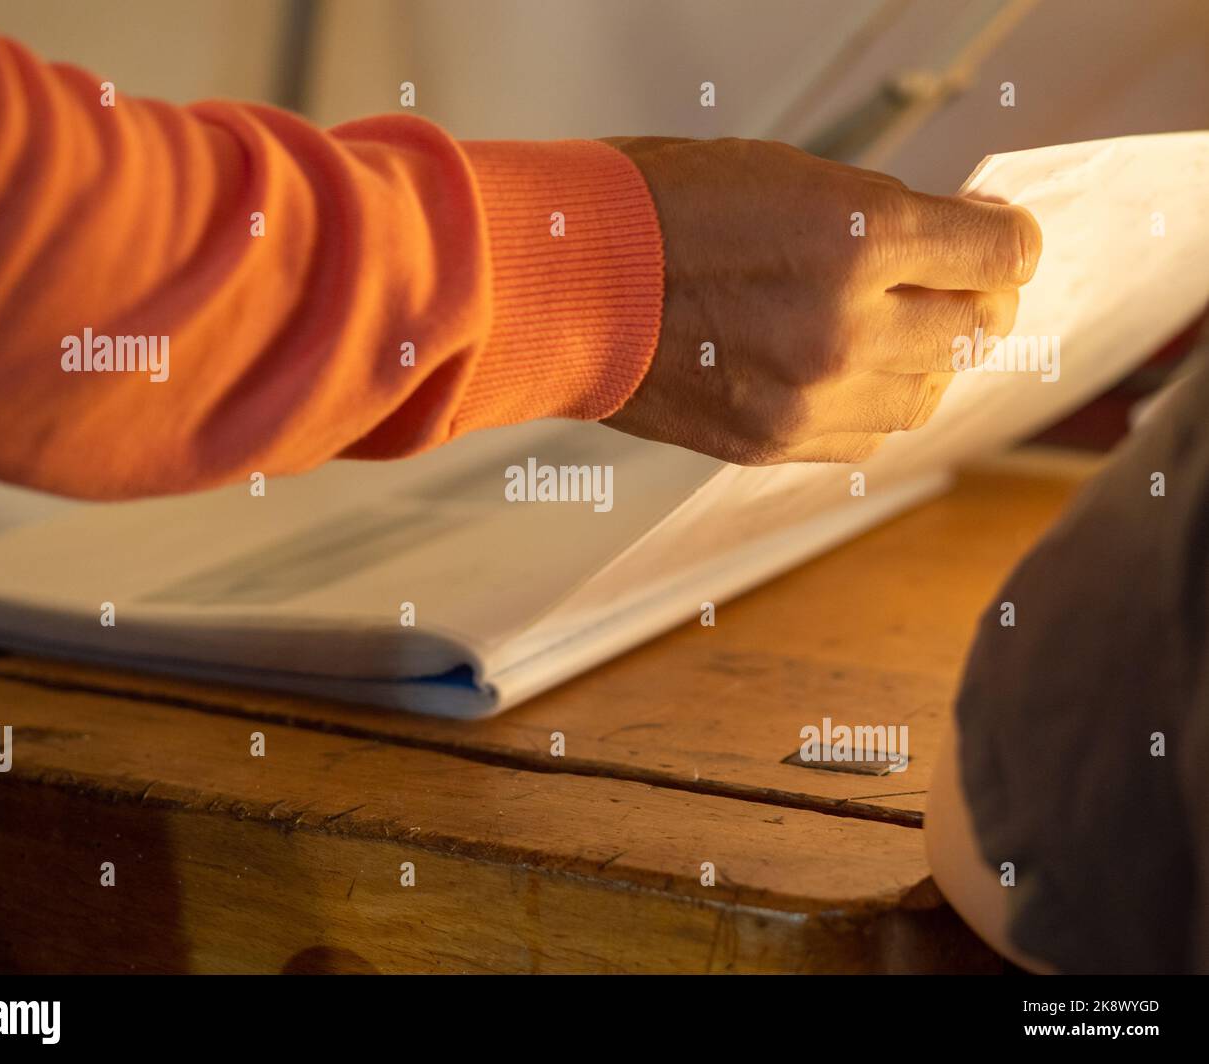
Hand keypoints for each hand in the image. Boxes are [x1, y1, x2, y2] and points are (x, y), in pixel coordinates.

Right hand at [600, 137, 1041, 463]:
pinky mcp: (774, 441)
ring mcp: (810, 394)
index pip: (1000, 254)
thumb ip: (879, 216)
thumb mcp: (786, 174)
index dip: (1009, 240)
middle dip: (977, 298)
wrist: (559, 280)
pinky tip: (847, 374)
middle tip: (954, 282)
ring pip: (928, 394)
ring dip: (927, 359)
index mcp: (857, 237)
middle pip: (978, 329)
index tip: (995, 236)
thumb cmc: (656, 210)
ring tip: (892, 331)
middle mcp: (847, 326)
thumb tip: (951, 238)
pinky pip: (868, 439)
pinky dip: (874, 406)